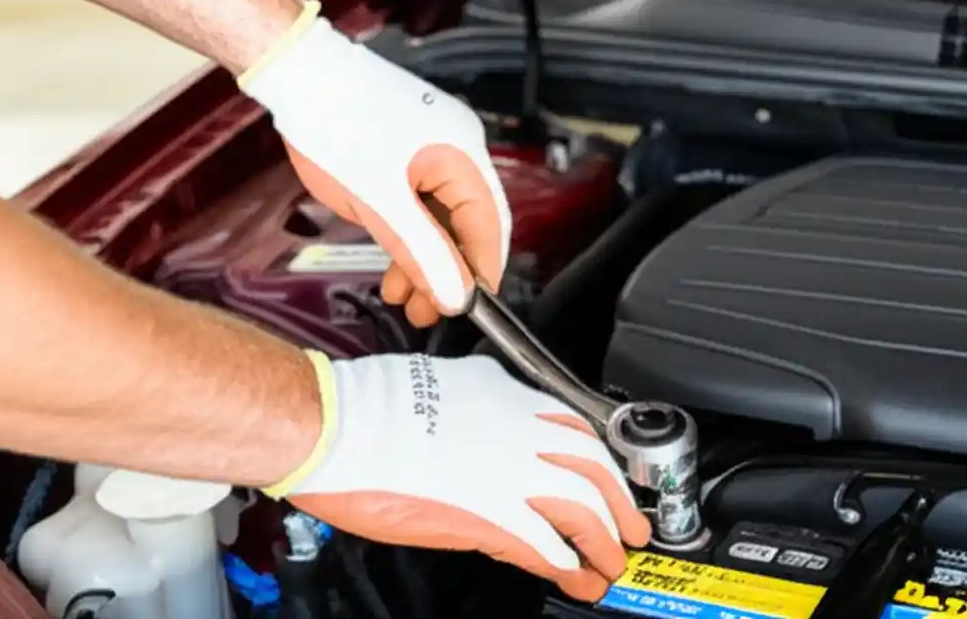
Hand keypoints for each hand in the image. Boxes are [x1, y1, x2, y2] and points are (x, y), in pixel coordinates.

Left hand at [241, 2, 510, 326]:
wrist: (296, 74)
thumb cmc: (333, 120)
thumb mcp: (378, 203)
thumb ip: (421, 253)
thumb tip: (455, 294)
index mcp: (462, 154)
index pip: (489, 227)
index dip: (481, 272)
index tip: (466, 308)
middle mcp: (458, 147)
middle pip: (470, 224)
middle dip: (449, 272)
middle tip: (428, 311)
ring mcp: (434, 146)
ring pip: (444, 217)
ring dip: (426, 257)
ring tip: (403, 295)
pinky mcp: (411, 149)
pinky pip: (424, 199)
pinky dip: (413, 232)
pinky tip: (394, 261)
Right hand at [265, 352, 651, 600]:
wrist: (333, 424)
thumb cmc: (366, 404)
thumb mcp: (442, 386)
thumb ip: (479, 409)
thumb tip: (493, 433)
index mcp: (506, 395)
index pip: (576, 427)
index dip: (601, 460)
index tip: (610, 478)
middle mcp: (521, 430)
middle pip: (594, 468)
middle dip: (620, 502)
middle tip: (633, 527)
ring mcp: (511, 473)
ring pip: (584, 509)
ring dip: (605, 542)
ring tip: (612, 564)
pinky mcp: (492, 515)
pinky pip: (547, 547)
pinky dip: (569, 567)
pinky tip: (578, 580)